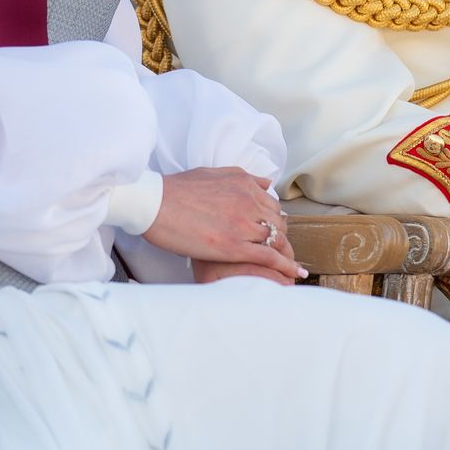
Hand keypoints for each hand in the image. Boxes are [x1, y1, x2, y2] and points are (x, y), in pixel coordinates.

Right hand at [143, 167, 304, 284]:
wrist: (154, 203)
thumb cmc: (176, 189)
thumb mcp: (214, 174)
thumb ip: (243, 178)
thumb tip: (267, 183)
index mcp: (244, 184)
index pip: (272, 206)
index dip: (274, 221)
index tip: (273, 232)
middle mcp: (249, 202)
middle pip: (278, 223)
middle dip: (280, 237)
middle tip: (280, 251)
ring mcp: (243, 224)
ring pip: (276, 240)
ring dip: (285, 253)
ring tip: (291, 266)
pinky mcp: (233, 246)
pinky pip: (269, 256)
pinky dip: (285, 265)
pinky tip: (295, 274)